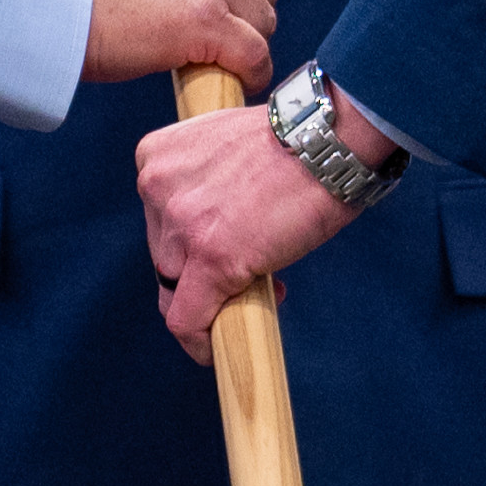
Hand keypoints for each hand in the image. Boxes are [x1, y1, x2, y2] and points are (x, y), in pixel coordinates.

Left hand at [137, 100, 368, 361]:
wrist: (328, 140)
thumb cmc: (294, 139)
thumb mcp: (225, 143)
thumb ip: (205, 180)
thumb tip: (214, 227)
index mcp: (157, 155)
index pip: (158, 218)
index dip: (191, 240)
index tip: (228, 243)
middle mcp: (157, 186)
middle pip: (164, 254)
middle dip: (202, 271)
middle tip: (250, 270)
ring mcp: (181, 224)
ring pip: (174, 288)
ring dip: (213, 298)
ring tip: (259, 287)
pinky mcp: (211, 258)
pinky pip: (186, 320)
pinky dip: (198, 341)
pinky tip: (215, 346)